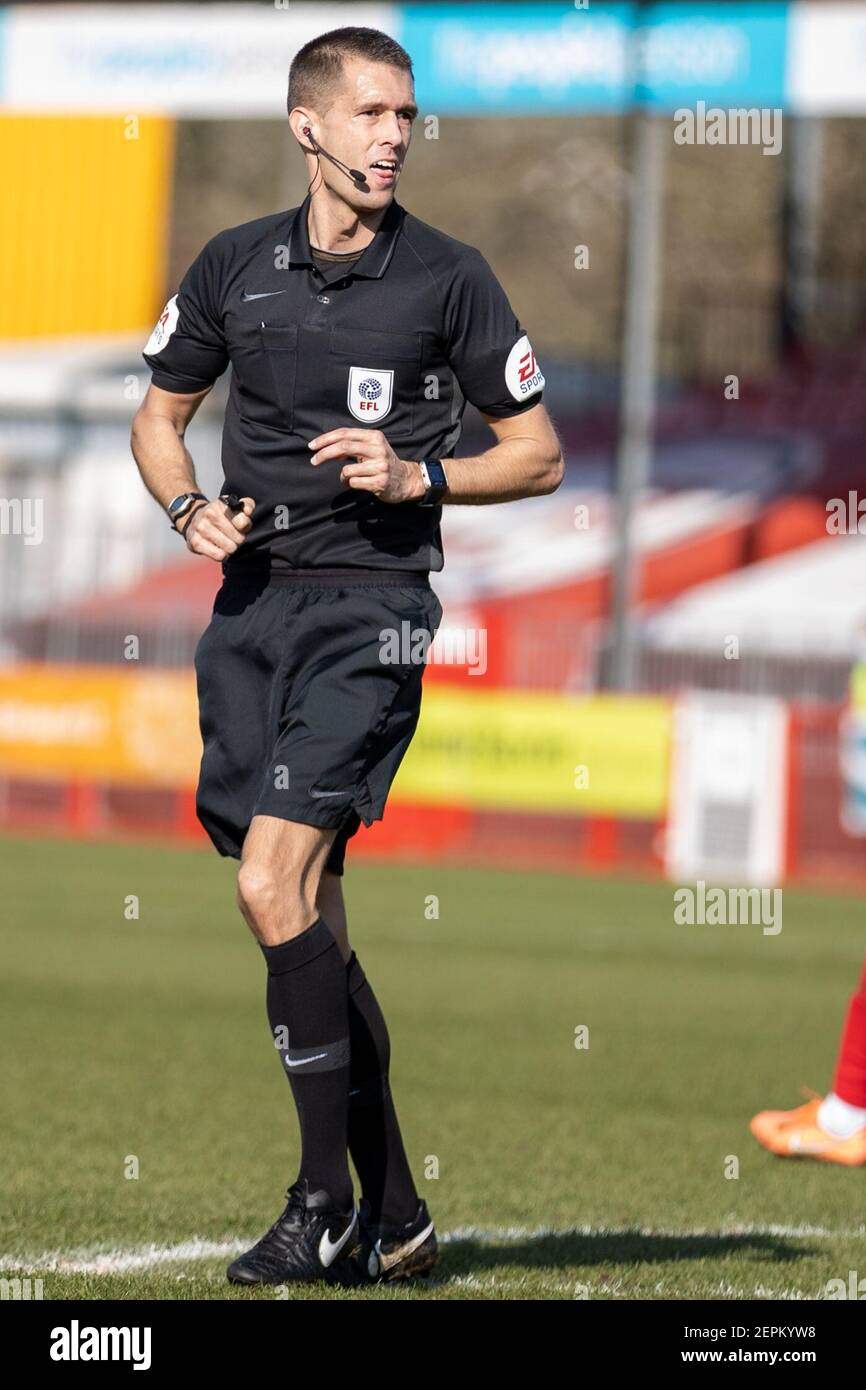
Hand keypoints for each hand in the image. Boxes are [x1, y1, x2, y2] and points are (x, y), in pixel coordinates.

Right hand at [182, 496, 254, 559]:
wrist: (194, 520)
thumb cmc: (220, 516)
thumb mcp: (234, 507)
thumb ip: (247, 505)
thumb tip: (248, 511)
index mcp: (220, 505)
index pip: (242, 522)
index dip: (245, 527)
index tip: (240, 526)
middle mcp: (209, 514)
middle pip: (238, 539)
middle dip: (239, 540)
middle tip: (233, 536)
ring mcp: (201, 528)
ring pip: (229, 548)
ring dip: (231, 548)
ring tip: (226, 542)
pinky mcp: (195, 542)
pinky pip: (219, 556)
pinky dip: (222, 555)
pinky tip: (219, 549)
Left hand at [308, 429, 423, 503]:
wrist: (405, 480)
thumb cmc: (382, 463)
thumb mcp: (370, 448)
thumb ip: (351, 445)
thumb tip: (326, 447)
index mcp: (374, 437)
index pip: (345, 434)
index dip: (326, 439)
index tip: (312, 446)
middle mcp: (378, 449)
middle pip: (344, 447)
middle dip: (324, 454)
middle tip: (313, 461)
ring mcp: (380, 466)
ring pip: (347, 469)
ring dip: (342, 476)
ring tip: (349, 478)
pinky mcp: (380, 482)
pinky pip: (353, 482)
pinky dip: (350, 484)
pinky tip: (358, 483)